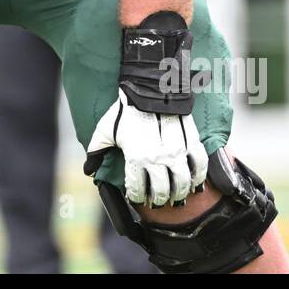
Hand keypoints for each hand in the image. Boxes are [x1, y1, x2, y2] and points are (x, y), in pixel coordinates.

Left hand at [84, 90, 208, 207]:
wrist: (149, 88)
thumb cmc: (125, 109)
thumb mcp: (105, 130)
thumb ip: (96, 150)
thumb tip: (88, 168)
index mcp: (136, 157)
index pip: (138, 189)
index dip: (137, 197)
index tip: (138, 198)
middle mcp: (158, 158)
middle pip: (163, 191)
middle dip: (159, 199)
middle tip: (158, 201)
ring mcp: (177, 151)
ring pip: (183, 182)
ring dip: (180, 194)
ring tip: (176, 197)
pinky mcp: (191, 141)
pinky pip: (200, 164)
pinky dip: (200, 177)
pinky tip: (196, 183)